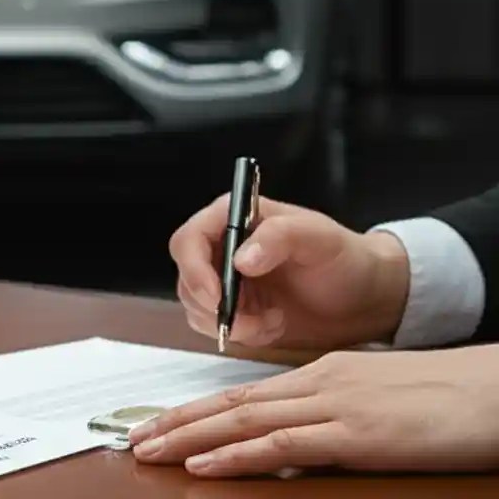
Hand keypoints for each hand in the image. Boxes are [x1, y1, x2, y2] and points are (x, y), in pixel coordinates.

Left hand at [129, 346, 498, 476]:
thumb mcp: (377, 400)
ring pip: (244, 421)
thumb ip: (331, 417)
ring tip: (150, 450)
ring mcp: (335, 407)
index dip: (196, 410)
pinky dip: (237, 454)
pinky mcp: (355, 435)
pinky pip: (283, 443)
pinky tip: (205, 464)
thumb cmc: (447, 398)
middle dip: (177, 421)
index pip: (243, 394)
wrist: (496, 391)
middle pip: (231, 404)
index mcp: (323, 374)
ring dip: (190, 437)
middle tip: (134, 438)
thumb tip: (294, 445)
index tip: (160, 424)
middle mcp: (319, 384)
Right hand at [170, 193, 410, 350]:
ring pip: (196, 305)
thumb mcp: (318, 238)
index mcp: (234, 218)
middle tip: (244, 318)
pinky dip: (239, 333)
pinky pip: (215, 326)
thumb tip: (241, 260)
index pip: (189, 240)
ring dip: (228, 321)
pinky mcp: (234, 309)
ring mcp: (226, 280)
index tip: (216, 296)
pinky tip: (271, 325)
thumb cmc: (345, 258)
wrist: (364, 297)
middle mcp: (223, 247)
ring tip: (268, 320)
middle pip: (187, 276)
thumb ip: (279, 238)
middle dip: (211, 303)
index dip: (194, 269)